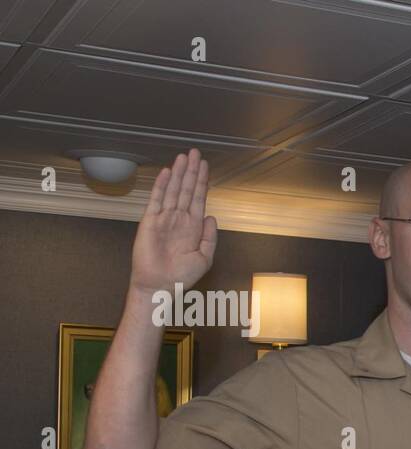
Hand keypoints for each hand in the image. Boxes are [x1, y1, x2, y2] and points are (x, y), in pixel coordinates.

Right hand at [129, 148, 217, 294]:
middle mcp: (179, 219)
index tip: (205, 166)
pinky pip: (156, 199)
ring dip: (178, 173)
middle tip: (195, 152)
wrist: (160, 285)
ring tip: (183, 157)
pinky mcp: (150, 221)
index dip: (202, 181)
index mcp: (193, 226)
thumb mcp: (204, 258)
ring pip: (173, 190)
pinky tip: (166, 172)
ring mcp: (164, 218)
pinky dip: (161, 186)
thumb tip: (212, 217)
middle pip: (186, 189)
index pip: (199, 198)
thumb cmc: (182, 275)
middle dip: (191, 171)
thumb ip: (210, 237)